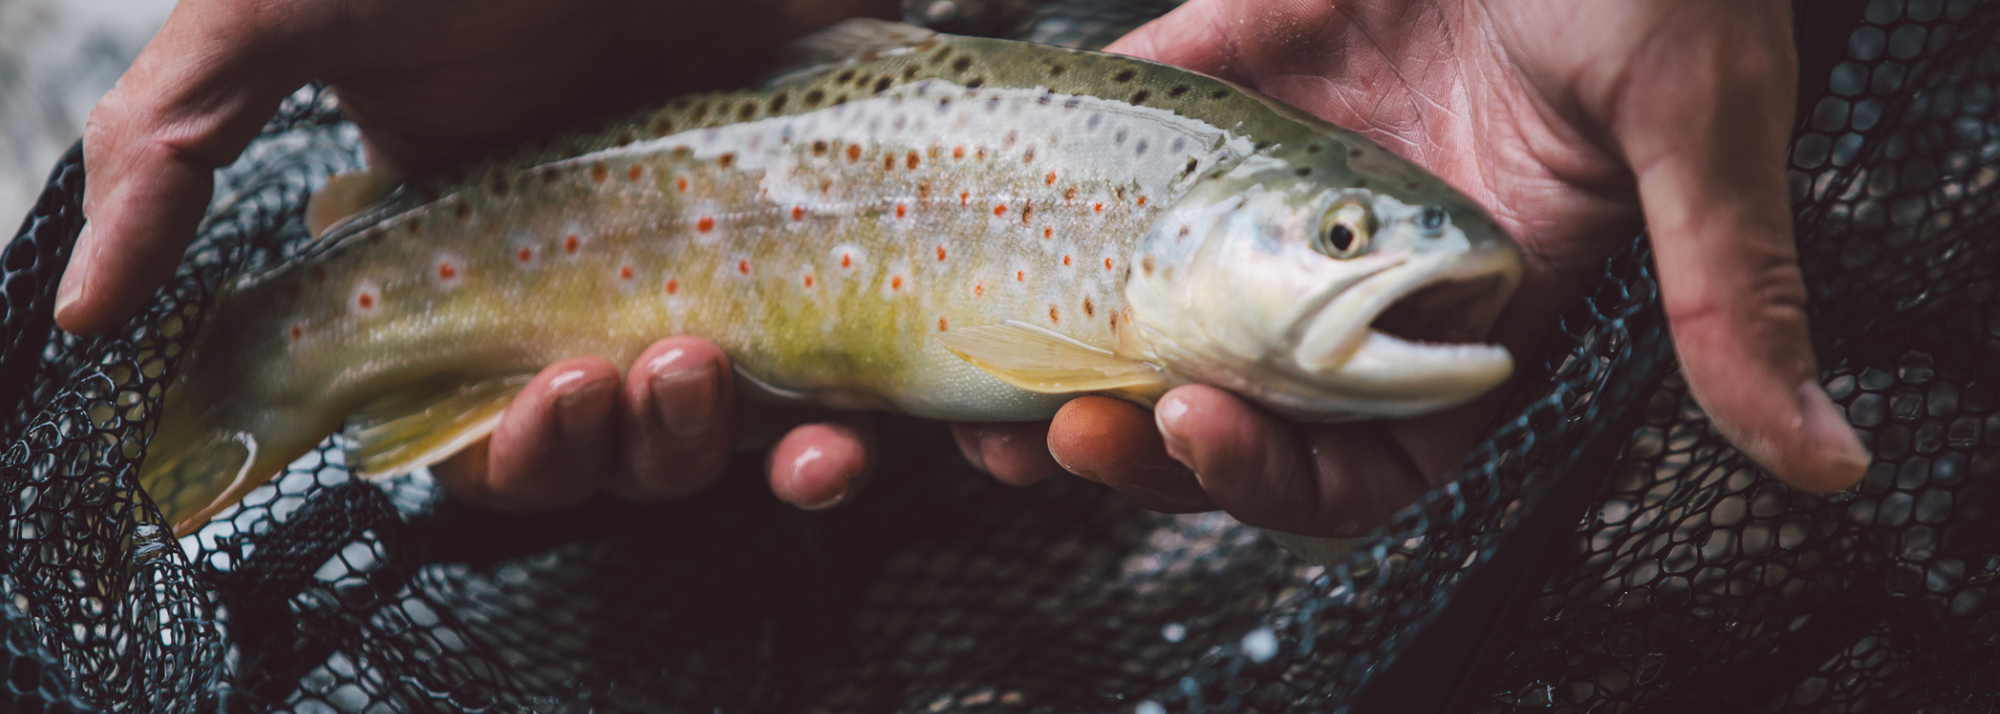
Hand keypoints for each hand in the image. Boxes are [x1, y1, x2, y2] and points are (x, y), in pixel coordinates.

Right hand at [67, 0, 892, 511]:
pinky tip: (839, 424)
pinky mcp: (816, 240)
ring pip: (711, 433)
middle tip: (621, 374)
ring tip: (707, 361)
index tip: (529, 400)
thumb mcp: (295, 14)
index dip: (502, 453)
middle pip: (600, 450)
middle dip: (610, 450)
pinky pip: (831, 384)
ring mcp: (705, 255)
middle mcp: (586, 268)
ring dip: (710, 444)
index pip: (473, 422)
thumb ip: (173, 139)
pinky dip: (839, 430)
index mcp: (465, 247)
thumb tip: (84, 308)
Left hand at [950, 0, 1871, 536]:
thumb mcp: (1696, 124)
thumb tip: (1825, 464)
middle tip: (1057, 442)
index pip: (1364, 458)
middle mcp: (1358, 272)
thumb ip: (1726, 290)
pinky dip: (1046, 203)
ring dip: (1065, 366)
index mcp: (1471, 315)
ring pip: (1154, 316)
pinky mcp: (1223, 86)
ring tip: (976, 403)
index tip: (1197, 434)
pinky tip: (980, 236)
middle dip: (1141, 445)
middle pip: (1235, 409)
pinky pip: (1120, 158)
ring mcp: (1278, 186)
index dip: (1277, 476)